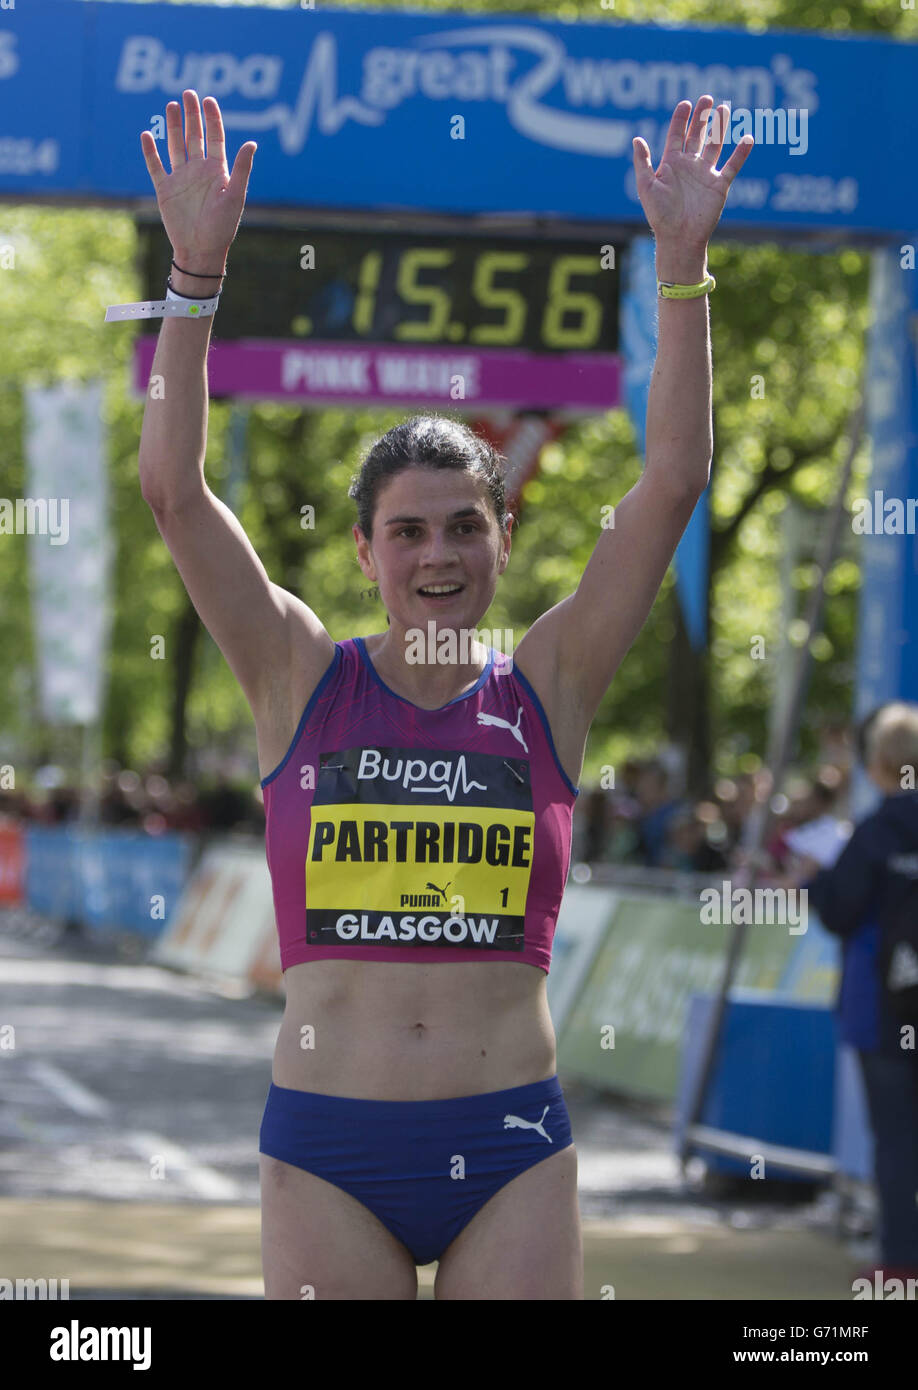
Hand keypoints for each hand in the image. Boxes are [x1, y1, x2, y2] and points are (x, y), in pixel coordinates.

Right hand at [140, 90, 255, 270]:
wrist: (200, 250)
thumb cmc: (222, 227)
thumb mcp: (234, 196)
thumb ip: (241, 169)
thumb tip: (252, 143)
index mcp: (217, 170)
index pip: (215, 137)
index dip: (212, 118)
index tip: (208, 99)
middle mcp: (198, 170)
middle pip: (194, 135)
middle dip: (192, 114)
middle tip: (188, 92)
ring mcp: (181, 178)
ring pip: (175, 145)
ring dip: (173, 126)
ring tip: (171, 105)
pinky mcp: (165, 189)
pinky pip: (155, 166)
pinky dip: (150, 151)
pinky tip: (147, 135)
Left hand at [632, 97, 752, 251]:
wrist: (679, 237)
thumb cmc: (660, 215)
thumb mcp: (646, 186)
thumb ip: (643, 162)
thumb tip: (636, 139)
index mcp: (671, 164)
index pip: (676, 135)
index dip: (680, 119)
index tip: (686, 103)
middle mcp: (689, 166)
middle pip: (697, 135)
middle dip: (702, 117)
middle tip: (707, 98)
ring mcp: (705, 174)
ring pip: (715, 145)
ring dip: (720, 127)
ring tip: (724, 109)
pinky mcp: (719, 185)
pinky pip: (732, 166)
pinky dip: (741, 153)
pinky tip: (747, 138)